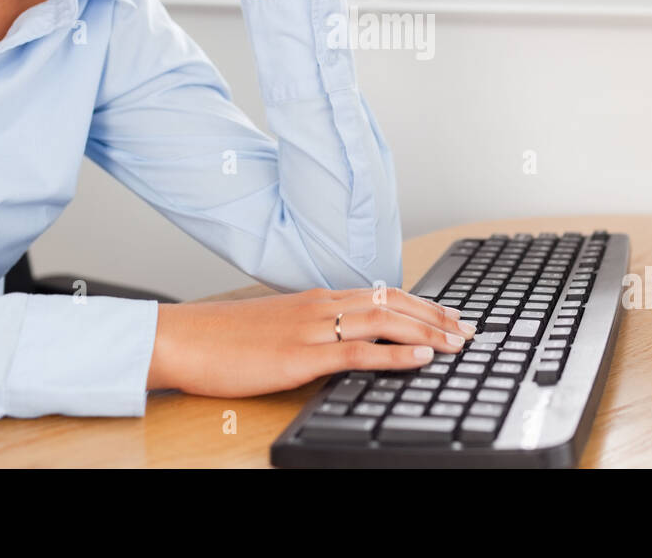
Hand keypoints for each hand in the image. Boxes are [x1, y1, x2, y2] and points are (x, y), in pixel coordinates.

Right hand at [146, 287, 478, 396]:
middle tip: (470, 329)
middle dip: (436, 315)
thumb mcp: (275, 327)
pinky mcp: (301, 355)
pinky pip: (358, 352)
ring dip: (428, 330)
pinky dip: (396, 354)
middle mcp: (320, 306)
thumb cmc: (221, 337)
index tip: (449, 315)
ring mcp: (312, 329)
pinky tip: (421, 358)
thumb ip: (308, 330)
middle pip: (392, 302)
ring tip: (459, 341)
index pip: (381, 294)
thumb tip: (336, 344)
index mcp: (315, 299)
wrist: (181, 338)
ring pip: (384, 321)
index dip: (420, 303)